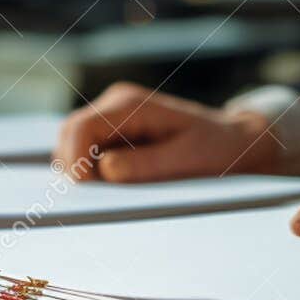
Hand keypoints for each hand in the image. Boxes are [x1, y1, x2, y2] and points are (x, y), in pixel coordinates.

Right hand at [55, 83, 282, 181]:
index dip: (76, 160)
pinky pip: (86, 152)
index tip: (87, 190)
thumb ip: (144, 164)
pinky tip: (116, 184)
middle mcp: (116, 103)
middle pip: (69, 135)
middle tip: (102, 196)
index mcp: (131, 104)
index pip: (81, 127)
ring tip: (114, 190)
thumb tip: (105, 170)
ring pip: (72, 145)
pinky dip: (91, 171)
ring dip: (82, 171)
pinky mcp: (113, 132)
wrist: (230, 142)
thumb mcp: (185, 160)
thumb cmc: (214, 150)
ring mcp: (112, 117)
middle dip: (76, 168)